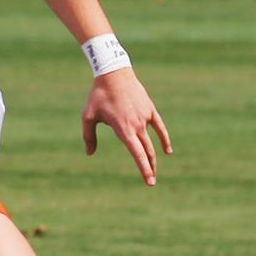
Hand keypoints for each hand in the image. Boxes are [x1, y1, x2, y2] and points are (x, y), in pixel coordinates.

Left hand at [81, 69, 172, 184]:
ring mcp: (145, 117)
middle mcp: (137, 125)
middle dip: (150, 168)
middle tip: (151, 182)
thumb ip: (89, 137)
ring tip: (153, 169)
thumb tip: (89, 153)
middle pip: (147, 151)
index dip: (144, 169)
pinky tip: (167, 150)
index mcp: (123, 129)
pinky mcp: (150, 109)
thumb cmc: (98, 96)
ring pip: (152, 141)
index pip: (137, 154)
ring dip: (154, 156)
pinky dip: (164, 139)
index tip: (149, 181)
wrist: (114, 73)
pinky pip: (160, 127)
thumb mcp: (88, 117)